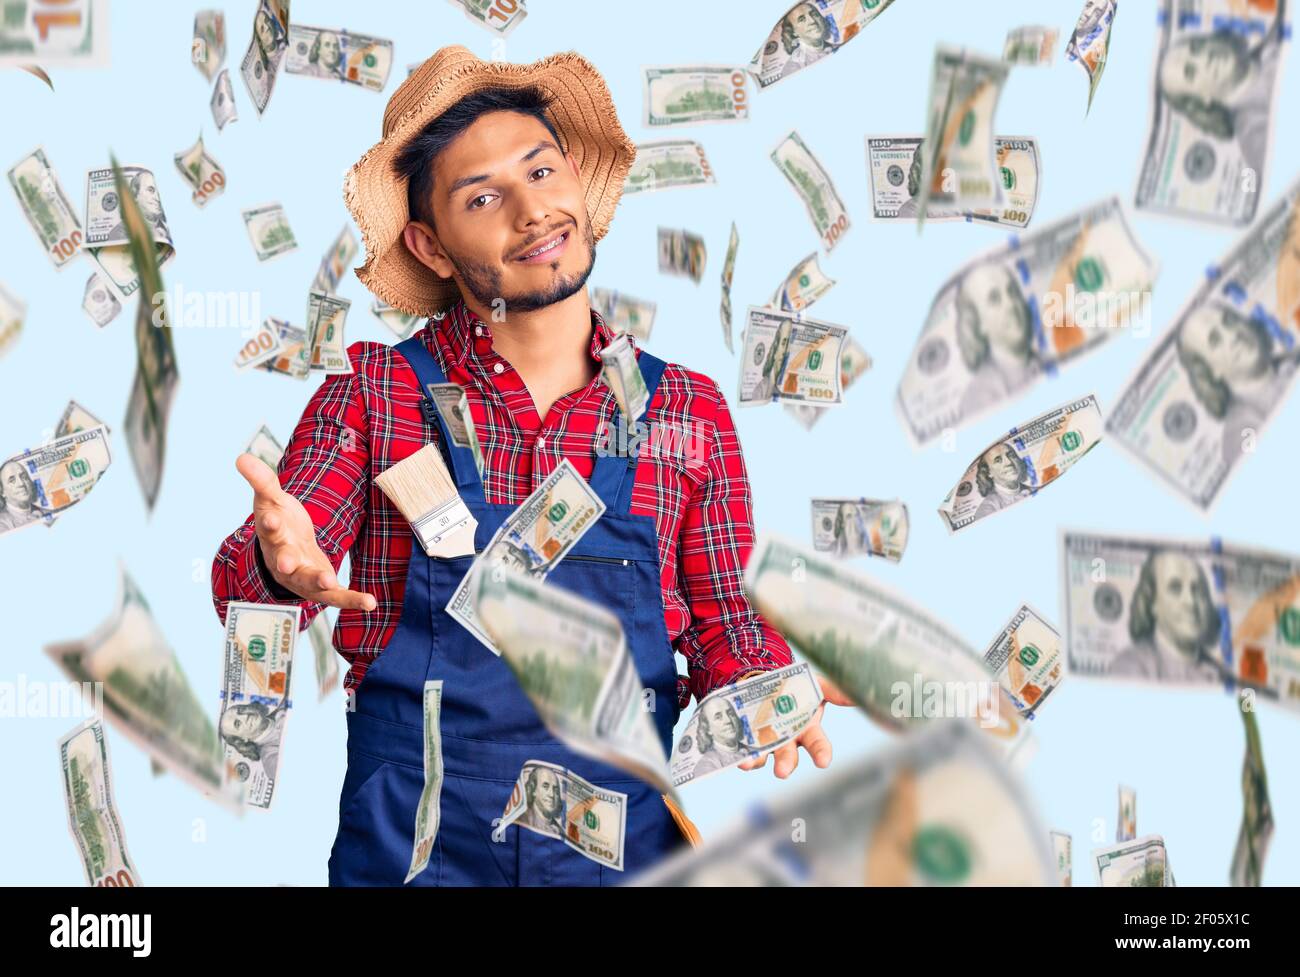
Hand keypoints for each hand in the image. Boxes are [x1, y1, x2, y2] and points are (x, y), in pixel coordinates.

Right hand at [235, 453, 375, 611]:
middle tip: (285, 564)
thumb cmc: (280, 522)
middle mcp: (284, 558)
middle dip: (285, 562)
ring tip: (330, 582)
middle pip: (283, 560)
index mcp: (272, 535)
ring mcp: (302, 574)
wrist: (287, 550)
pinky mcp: (321, 586)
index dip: (269, 524)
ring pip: (309, 581)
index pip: (268, 529)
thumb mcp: (272, 499)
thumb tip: (241, 457)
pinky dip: (352, 599)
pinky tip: (370, 603)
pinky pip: (336, 596)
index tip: (270, 520)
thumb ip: (262, 480)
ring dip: (318, 582)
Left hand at [738, 675, 854, 778]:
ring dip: (756, 761)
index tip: (823, 762)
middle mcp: (787, 741)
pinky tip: (735, 753)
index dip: (821, 753)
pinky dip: (738, 752)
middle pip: (788, 757)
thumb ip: (834, 691)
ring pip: (762, 756)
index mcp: (808, 730)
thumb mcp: (815, 685)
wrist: (766, 679)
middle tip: (782, 771)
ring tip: (749, 763)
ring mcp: (765, 741)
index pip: (818, 745)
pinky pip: (742, 747)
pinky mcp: (746, 736)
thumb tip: (858, 695)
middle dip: (785, 764)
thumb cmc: (796, 687)